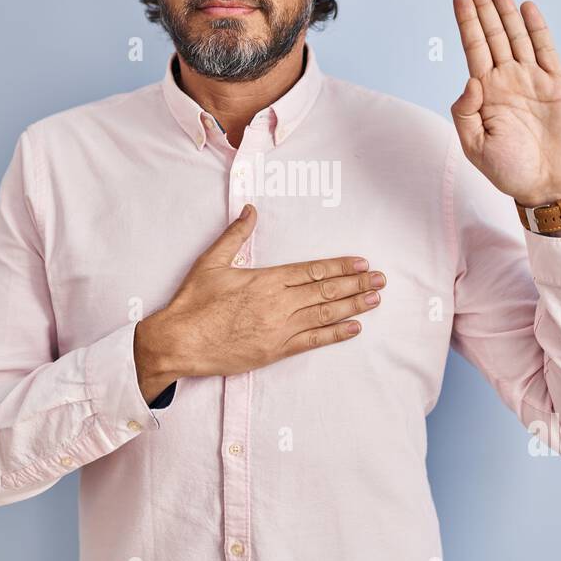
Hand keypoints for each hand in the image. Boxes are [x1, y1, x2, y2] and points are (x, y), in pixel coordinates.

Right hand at [133, 204, 384, 396]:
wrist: (179, 341)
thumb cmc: (193, 302)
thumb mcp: (211, 261)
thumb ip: (236, 235)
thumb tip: (250, 210)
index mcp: (266, 279)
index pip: (312, 270)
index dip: (340, 266)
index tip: (361, 262)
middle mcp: (278, 302)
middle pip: (325, 290)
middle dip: (357, 284)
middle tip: (381, 279)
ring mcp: (279, 328)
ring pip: (324, 314)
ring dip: (353, 305)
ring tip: (375, 298)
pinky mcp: (275, 351)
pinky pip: (312, 341)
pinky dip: (335, 334)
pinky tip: (354, 327)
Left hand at [450, 0, 560, 207]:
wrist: (548, 187)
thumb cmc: (510, 171)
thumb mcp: (475, 146)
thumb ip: (466, 112)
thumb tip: (470, 80)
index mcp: (485, 94)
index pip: (473, 49)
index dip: (467, 22)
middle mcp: (507, 81)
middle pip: (493, 35)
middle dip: (482, 7)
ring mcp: (532, 81)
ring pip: (517, 37)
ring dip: (506, 11)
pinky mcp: (557, 85)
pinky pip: (546, 51)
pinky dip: (537, 29)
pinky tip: (527, 8)